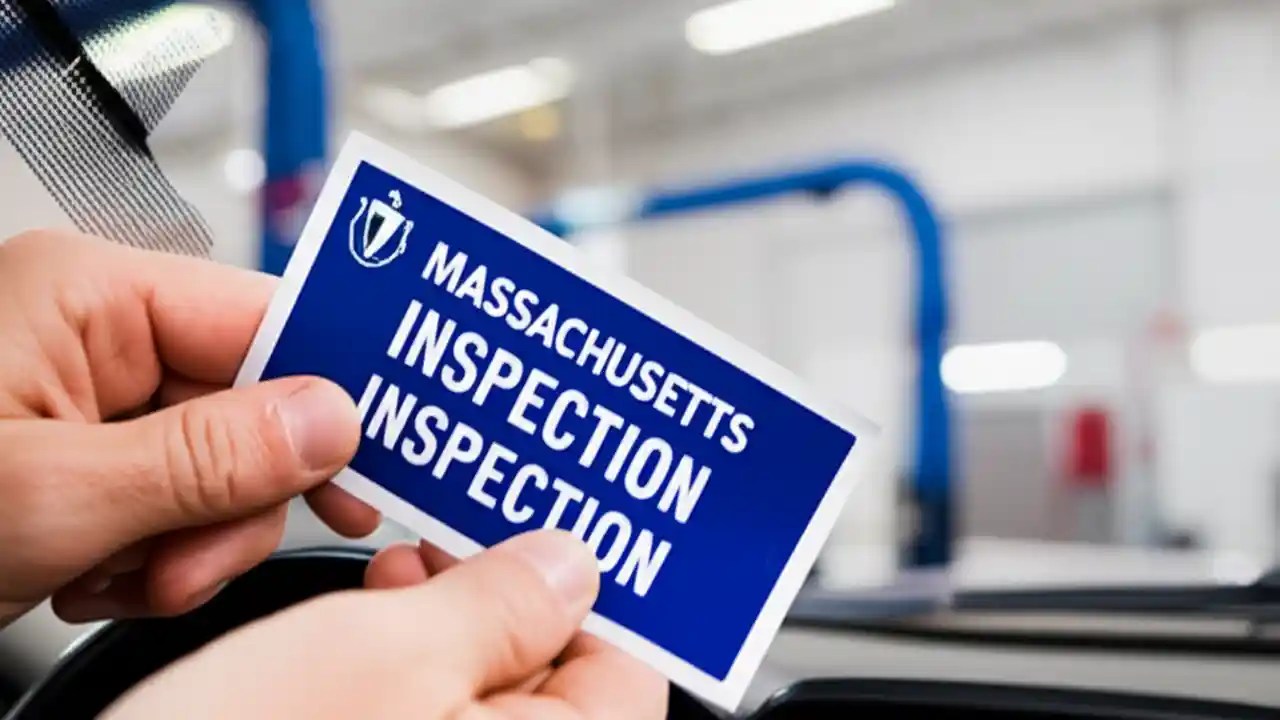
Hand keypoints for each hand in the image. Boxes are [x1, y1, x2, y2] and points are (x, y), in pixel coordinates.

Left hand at [0, 230, 378, 627]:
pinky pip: (181, 501)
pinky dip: (157, 555)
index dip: (330, 388)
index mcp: (89, 295)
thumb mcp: (52, 496)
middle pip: (253, 407)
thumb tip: (330, 420)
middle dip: (233, 503)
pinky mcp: (91, 454)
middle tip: (189, 562)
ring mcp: (95, 398)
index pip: (263, 317)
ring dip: (192, 543)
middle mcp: (99, 333)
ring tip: (121, 579)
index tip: (381, 452)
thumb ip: (206, 457)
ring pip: (224, 467)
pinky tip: (97, 577)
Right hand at [103, 530, 668, 718]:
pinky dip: (410, 671)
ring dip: (453, 624)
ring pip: (486, 697)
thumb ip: (501, 603)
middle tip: (461, 527)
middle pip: (556, 677)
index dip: (589, 582)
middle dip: (506, 595)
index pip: (630, 664)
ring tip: (402, 571)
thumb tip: (571, 563)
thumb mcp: (383, 653)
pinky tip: (369, 629)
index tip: (549, 522)